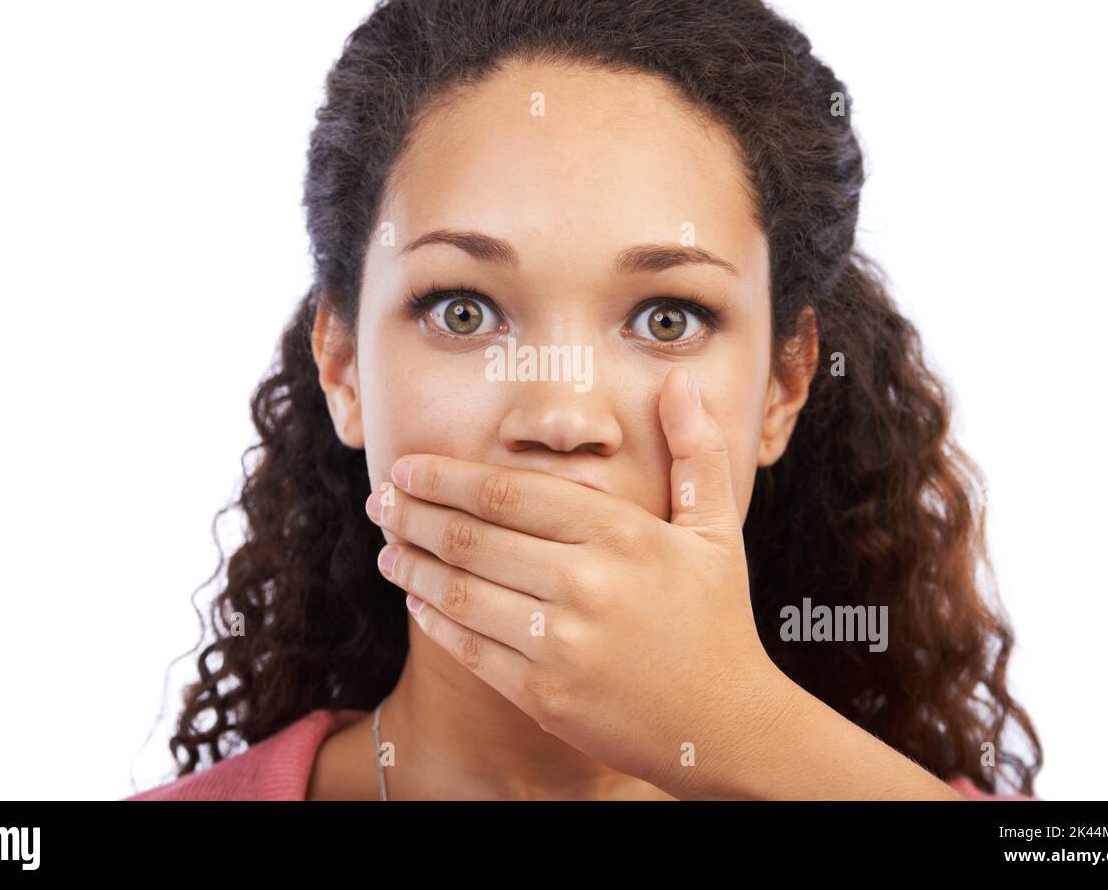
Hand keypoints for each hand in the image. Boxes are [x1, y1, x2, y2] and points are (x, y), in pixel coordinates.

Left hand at [363, 365, 794, 796]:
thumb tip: (679, 382)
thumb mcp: (717, 529)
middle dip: (413, 515)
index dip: (445, 477)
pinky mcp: (542, 695)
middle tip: (380, 500)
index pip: (507, 493)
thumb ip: (696, 450)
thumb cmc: (717, 620)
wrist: (727, 726)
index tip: (407, 467)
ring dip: (412, 566)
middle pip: (471, 538)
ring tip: (385, 548)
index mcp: (619, 534)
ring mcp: (560, 644)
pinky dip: (435, 620)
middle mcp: (584, 584)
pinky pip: (469, 649)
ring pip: (460, 592)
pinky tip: (417, 600)